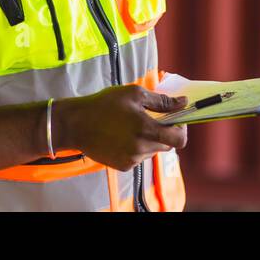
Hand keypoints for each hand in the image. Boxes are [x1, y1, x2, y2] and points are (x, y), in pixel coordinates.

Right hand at [52, 85, 187, 171]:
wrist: (76, 124)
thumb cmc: (104, 105)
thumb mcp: (134, 94)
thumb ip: (161, 101)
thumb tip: (183, 102)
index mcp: (146, 129)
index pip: (179, 139)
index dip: (182, 129)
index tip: (176, 120)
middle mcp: (141, 148)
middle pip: (167, 145)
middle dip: (163, 132)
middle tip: (150, 118)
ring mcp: (132, 159)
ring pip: (153, 151)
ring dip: (149, 139)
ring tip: (131, 126)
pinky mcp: (124, 166)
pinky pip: (139, 157)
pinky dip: (137, 147)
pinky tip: (122, 136)